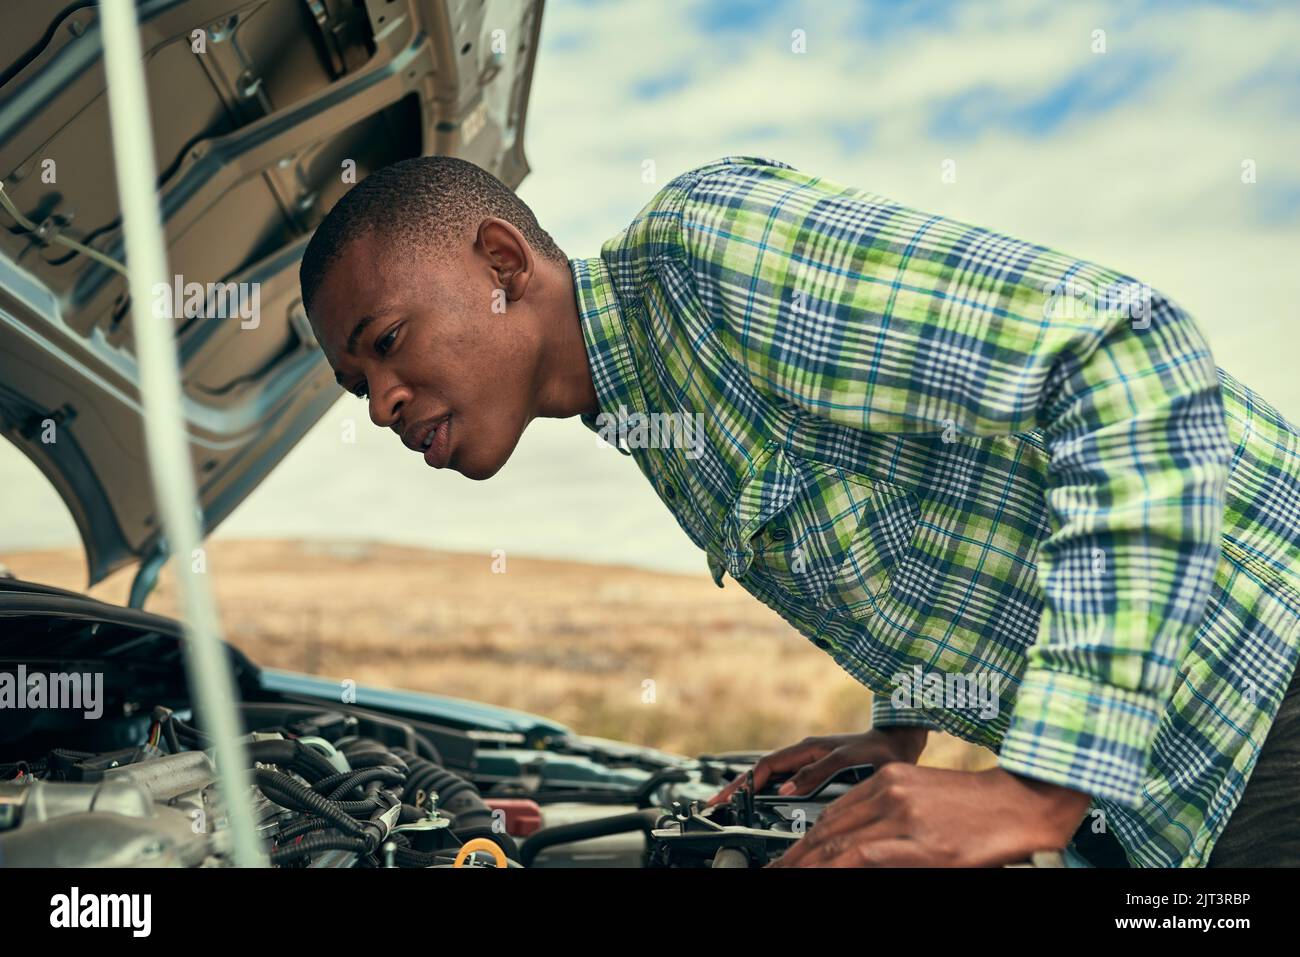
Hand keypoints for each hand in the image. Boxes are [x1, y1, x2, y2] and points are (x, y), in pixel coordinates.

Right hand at [705, 727, 927, 808]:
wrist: (900, 743)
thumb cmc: (878, 749)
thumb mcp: (846, 760)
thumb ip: (817, 774)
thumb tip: (787, 790)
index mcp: (806, 749)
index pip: (765, 768)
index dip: (744, 784)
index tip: (726, 798)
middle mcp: (804, 755)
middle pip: (762, 773)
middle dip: (738, 788)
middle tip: (717, 805)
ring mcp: (809, 763)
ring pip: (773, 778)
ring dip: (752, 791)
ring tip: (733, 806)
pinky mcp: (817, 772)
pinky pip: (786, 783)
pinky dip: (770, 793)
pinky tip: (766, 805)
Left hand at [770, 764, 1091, 866]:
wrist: (1021, 802)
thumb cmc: (979, 807)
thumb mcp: (923, 802)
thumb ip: (888, 818)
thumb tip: (856, 849)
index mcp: (888, 780)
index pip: (833, 812)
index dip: (806, 838)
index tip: (788, 856)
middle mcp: (889, 792)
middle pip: (829, 827)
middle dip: (797, 854)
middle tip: (774, 871)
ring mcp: (902, 815)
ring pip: (839, 843)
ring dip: (807, 864)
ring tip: (785, 876)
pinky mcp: (919, 840)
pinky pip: (865, 856)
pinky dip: (836, 868)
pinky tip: (820, 875)